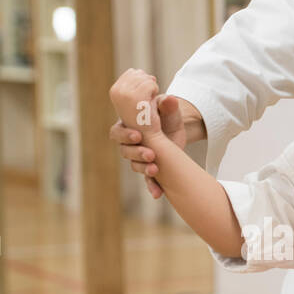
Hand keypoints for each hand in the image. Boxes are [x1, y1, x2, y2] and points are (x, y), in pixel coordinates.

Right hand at [109, 71, 185, 199]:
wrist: (175, 128)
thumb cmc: (166, 114)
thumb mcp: (167, 108)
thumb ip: (167, 104)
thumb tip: (170, 99)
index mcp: (128, 125)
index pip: (118, 131)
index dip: (125, 135)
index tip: (138, 136)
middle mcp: (130, 143)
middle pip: (125, 151)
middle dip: (136, 153)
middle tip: (149, 154)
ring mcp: (138, 156)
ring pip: (134, 165)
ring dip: (144, 168)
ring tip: (155, 169)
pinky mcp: (150, 168)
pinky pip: (147, 180)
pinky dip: (152, 186)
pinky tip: (158, 194)